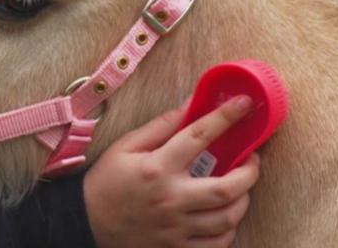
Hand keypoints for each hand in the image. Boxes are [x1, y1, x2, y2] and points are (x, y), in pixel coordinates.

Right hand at [83, 95, 260, 247]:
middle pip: (227, 187)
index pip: (199, 136)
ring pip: (227, 219)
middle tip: (252, 159)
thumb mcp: (126, 146)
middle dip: (250, 171)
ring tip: (241, 187)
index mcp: (157, 168)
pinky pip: (216, 244)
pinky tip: (225, 215)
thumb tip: (189, 106)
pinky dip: (228, 230)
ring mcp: (175, 227)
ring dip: (243, 200)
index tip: (244, 104)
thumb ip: (160, 126)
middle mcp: (171, 198)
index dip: (226, 117)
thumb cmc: (107, 180)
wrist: (86, 221)